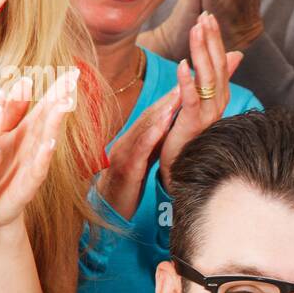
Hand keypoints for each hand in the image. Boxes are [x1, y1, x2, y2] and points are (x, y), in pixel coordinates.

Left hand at [0, 70, 79, 233]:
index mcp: (25, 134)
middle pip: (50, 119)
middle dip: (61, 99)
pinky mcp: (26, 186)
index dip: (57, 89)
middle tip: (73, 80)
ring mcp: (32, 166)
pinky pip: (36, 170)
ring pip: (46, 141)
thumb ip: (12, 112)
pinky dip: (43, 157)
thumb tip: (23, 83)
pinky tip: (49, 145)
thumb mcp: (1, 135)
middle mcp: (33, 147)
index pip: (44, 106)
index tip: (72, 70)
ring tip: (63, 105)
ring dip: (54, 123)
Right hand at [95, 89, 181, 220]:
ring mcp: (123, 156)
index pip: (153, 117)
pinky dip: (149, 138)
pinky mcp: (125, 172)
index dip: (169, 100)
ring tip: (178, 97)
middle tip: (187, 81)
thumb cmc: (126, 187)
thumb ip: (153, 147)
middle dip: (168, 99)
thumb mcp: (142, 163)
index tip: (187, 83)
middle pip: (149, 118)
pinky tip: (161, 129)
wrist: (106, 211)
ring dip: (161, 113)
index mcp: (133, 141)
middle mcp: (126, 144)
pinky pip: (138, 153)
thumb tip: (169, 133)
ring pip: (143, 131)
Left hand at [158, 13, 244, 190]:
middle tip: (204, 16)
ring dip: (201, 52)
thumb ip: (218, 78)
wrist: (183, 169)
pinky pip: (191, 99)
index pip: (219, 62)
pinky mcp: (193, 124)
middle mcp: (218, 103)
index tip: (208, 17)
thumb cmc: (189, 137)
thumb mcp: (204, 102)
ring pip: (207, 78)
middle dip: (210, 40)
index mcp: (220, 97)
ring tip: (195, 30)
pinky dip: (187, 81)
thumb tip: (236, 55)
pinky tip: (182, 64)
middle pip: (216, 66)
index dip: (215, 39)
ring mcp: (207, 114)